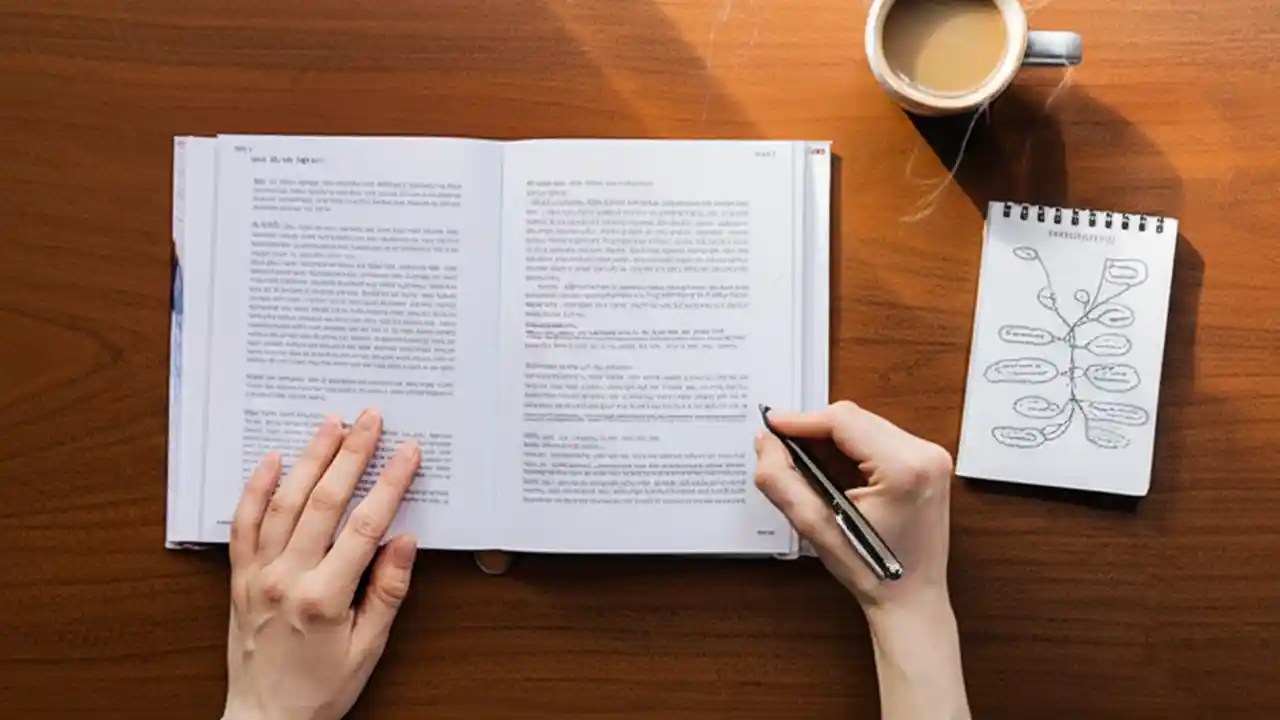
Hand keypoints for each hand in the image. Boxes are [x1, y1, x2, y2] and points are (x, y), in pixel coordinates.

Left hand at [224, 409, 420, 719]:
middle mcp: (286, 578)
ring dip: (309, 458)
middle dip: (352, 454)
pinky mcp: (238, 577)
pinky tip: (271, 459)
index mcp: (324, 597)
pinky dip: (255, 488)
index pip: (365, 525)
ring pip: (284, 502)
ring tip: (330, 425)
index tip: (408, 453)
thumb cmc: (321, 689)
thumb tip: (403, 540)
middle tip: (370, 419)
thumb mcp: (369, 648)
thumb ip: (388, 591)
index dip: (390, 482)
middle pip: (324, 501)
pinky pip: (243, 523)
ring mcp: (258, 574)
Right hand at [754, 400, 952, 608]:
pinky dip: (851, 448)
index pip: (843, 421)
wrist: (912, 599)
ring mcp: (931, 457)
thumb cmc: (874, 572)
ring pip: (866, 426)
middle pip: (855, 419)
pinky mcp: (928, 463)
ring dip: (832, 439)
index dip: (802, 420)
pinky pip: (880, 439)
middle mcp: (925, 454)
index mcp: (905, 468)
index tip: (772, 425)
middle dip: (815, 430)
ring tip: (806, 463)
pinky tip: (833, 469)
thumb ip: (782, 481)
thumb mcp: (816, 527)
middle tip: (782, 448)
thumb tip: (766, 443)